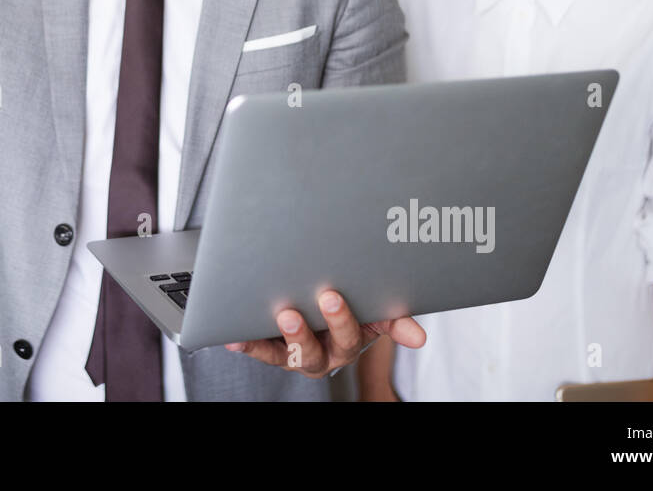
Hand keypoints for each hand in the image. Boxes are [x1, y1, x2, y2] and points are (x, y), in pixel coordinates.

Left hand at [226, 289, 424, 378]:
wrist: (313, 300)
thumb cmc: (349, 303)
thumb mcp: (371, 309)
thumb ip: (391, 318)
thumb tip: (419, 337)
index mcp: (347, 342)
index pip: (350, 336)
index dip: (342, 321)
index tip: (332, 297)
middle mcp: (320, 354)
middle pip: (316, 351)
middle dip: (307, 330)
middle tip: (299, 307)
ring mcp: (292, 353)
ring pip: (287, 354)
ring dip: (282, 337)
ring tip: (278, 315)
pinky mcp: (269, 348)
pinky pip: (257, 349)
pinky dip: (245, 344)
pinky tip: (233, 337)